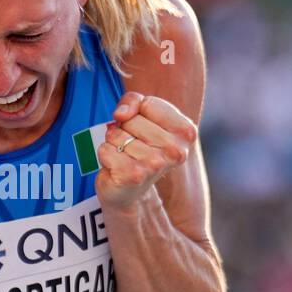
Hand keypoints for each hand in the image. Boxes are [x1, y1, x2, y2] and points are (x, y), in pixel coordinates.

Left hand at [95, 92, 196, 212]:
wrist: (131, 191)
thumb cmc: (139, 147)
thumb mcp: (142, 116)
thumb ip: (134, 100)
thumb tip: (121, 114)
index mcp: (186, 132)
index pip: (147, 103)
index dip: (136, 112)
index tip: (143, 128)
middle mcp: (176, 150)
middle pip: (130, 120)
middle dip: (124, 130)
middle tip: (133, 147)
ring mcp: (155, 164)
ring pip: (116, 134)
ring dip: (114, 144)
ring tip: (126, 157)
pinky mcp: (133, 176)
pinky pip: (106, 149)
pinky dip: (105, 156)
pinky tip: (117, 167)